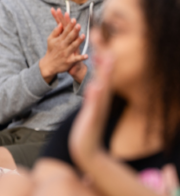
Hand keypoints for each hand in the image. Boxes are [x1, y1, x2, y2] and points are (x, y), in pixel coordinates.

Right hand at [39, 8, 87, 82]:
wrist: (49, 65)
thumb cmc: (52, 50)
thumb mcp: (50, 40)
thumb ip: (55, 31)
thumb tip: (60, 23)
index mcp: (59, 40)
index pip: (65, 31)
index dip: (70, 25)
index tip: (74, 19)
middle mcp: (63, 46)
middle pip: (70, 37)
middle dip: (74, 31)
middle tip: (78, 25)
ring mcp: (66, 54)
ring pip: (73, 46)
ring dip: (78, 41)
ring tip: (83, 36)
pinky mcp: (69, 61)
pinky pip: (76, 59)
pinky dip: (81, 58)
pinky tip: (86, 56)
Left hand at [69, 55, 112, 170]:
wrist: (87, 149)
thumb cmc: (88, 128)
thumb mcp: (91, 109)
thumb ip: (93, 96)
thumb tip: (94, 84)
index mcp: (101, 99)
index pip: (103, 78)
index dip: (103, 63)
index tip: (103, 47)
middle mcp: (102, 102)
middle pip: (105, 79)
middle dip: (106, 64)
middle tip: (108, 47)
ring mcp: (98, 110)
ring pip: (102, 89)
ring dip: (104, 75)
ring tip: (105, 60)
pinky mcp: (92, 118)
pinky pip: (94, 105)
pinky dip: (95, 96)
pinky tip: (94, 86)